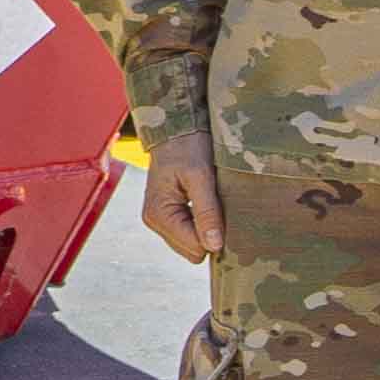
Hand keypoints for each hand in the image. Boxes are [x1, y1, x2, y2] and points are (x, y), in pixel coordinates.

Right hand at [138, 125, 222, 264]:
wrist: (176, 128)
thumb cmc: (187, 146)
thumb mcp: (201, 176)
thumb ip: (207, 212)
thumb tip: (214, 246)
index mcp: (159, 214)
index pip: (195, 248)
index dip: (215, 235)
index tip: (225, 212)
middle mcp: (154, 221)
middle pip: (193, 252)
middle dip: (210, 233)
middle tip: (219, 205)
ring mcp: (159, 219)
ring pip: (192, 245)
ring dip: (206, 227)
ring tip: (210, 201)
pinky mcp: (167, 215)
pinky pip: (189, 233)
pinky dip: (201, 223)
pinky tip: (205, 203)